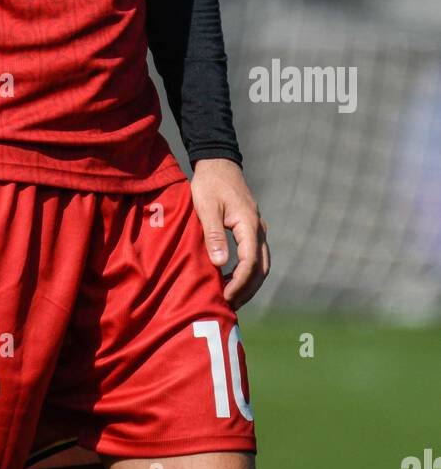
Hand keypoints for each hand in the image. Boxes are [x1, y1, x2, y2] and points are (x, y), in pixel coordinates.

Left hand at [190, 159, 269, 308]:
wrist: (218, 162)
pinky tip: (230, 281)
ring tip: (230, 299)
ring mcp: (257, 229)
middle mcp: (258, 229)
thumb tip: (220, 264)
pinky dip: (247, 273)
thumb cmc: (209, 183)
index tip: (225, 297)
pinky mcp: (251, 230)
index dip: (239, 283)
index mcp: (248, 223)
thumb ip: (213, 234)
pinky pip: (255, 257)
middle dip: (247, 290)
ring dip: (249, 284)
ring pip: (261, 264)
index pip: (250, 261)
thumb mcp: (206, 207)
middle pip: (261, 268)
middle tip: (228, 306)